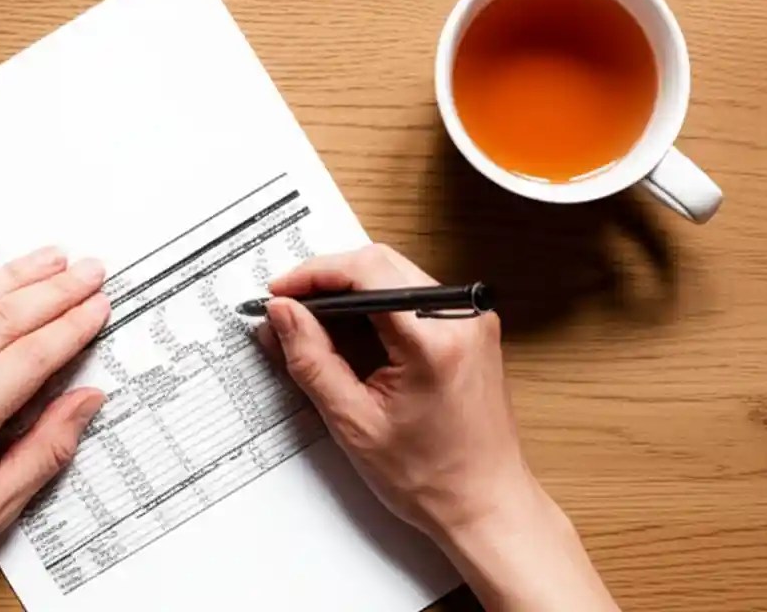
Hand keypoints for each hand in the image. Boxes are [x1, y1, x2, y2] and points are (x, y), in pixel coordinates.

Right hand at [266, 244, 618, 610]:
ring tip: (313, 320)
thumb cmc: (432, 477)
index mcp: (435, 340)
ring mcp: (472, 319)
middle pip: (381, 263)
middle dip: (328, 277)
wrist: (486, 504)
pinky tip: (350, 329)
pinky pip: (414, 294)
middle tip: (289, 306)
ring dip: (351, 288)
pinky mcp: (471, 327)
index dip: (313, 274)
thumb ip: (311, 360)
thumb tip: (282, 314)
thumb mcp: (354, 422)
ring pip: (396, 273)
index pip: (366, 271)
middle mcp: (462, 318)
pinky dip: (376, 302)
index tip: (280, 292)